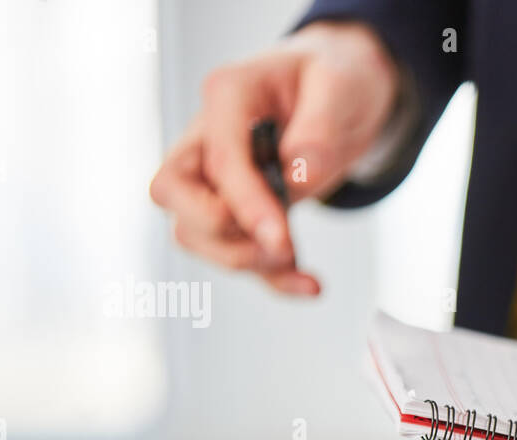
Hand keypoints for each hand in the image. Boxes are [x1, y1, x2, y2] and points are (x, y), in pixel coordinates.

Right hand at [150, 21, 398, 294]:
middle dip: (222, 234)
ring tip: (297, 260)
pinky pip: (237, 251)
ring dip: (244, 259)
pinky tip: (310, 284)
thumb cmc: (335, 77)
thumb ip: (319, 127)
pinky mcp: (238, 208)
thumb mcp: (341, 85)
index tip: (282, 241)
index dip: (246, 206)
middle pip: (173, 195)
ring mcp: (216, 174)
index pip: (218, 159)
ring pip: (193, 232)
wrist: (343, 89)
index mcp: (229, 95)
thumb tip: (298, 171)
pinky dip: (271, 278)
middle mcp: (208, 135)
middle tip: (281, 245)